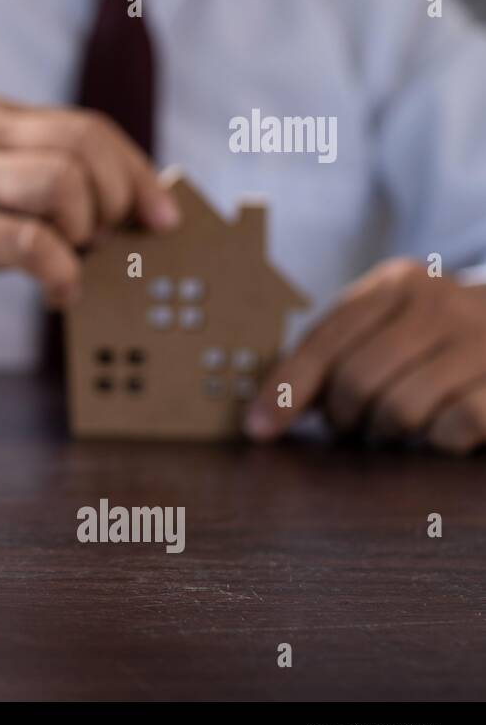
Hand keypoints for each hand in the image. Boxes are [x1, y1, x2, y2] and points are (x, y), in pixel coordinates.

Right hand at [0, 93, 180, 348]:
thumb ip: (49, 178)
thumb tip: (141, 205)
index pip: (89, 130)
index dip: (137, 174)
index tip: (162, 217)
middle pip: (85, 149)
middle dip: (116, 202)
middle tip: (104, 242)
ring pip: (64, 186)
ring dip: (87, 231)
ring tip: (73, 260)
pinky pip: (33, 245)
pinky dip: (64, 273)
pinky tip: (59, 291)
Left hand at [245, 258, 485, 453]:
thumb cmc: (436, 340)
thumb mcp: (386, 325)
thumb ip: (334, 351)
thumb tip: (268, 408)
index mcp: (397, 283)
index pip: (324, 340)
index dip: (286, 388)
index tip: (259, 428)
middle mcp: (442, 302)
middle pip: (357, 379)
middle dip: (342, 416)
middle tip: (350, 425)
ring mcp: (483, 341)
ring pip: (400, 408)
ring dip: (385, 431)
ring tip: (392, 426)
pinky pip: (454, 426)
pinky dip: (437, 441)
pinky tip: (441, 430)